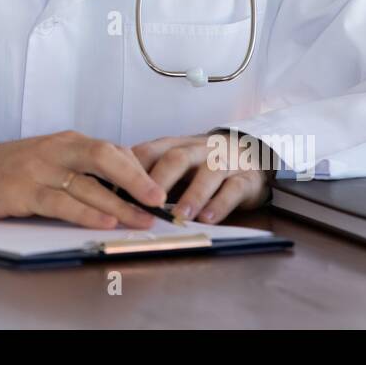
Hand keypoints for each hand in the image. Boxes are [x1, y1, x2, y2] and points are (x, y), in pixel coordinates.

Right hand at [0, 131, 167, 229]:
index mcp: (66, 142)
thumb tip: (119, 187)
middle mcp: (56, 151)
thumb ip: (78, 169)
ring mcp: (39, 170)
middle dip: (137, 178)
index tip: (160, 187)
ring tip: (142, 219)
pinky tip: (104, 220)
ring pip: (88, 183)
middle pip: (105, 158)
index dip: (138, 169)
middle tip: (160, 198)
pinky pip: (61, 201)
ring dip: (119, 203)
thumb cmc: (7, 169)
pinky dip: (85, 211)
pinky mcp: (23, 192)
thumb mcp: (47, 161)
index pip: (111, 150)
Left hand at [130, 132, 272, 224]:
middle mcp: (199, 150)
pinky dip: (220, 205)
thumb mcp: (177, 163)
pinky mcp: (245, 178)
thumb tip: (114, 194)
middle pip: (178, 158)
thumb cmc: (202, 164)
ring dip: (192, 195)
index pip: (152, 151)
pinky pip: (233, 189)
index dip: (134, 167)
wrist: (252, 153)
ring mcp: (224, 162)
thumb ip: (152, 173)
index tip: (118, 187)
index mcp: (177, 145)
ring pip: (209, 173)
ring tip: (179, 216)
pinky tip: (208, 219)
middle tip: (147, 201)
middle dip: (161, 179)